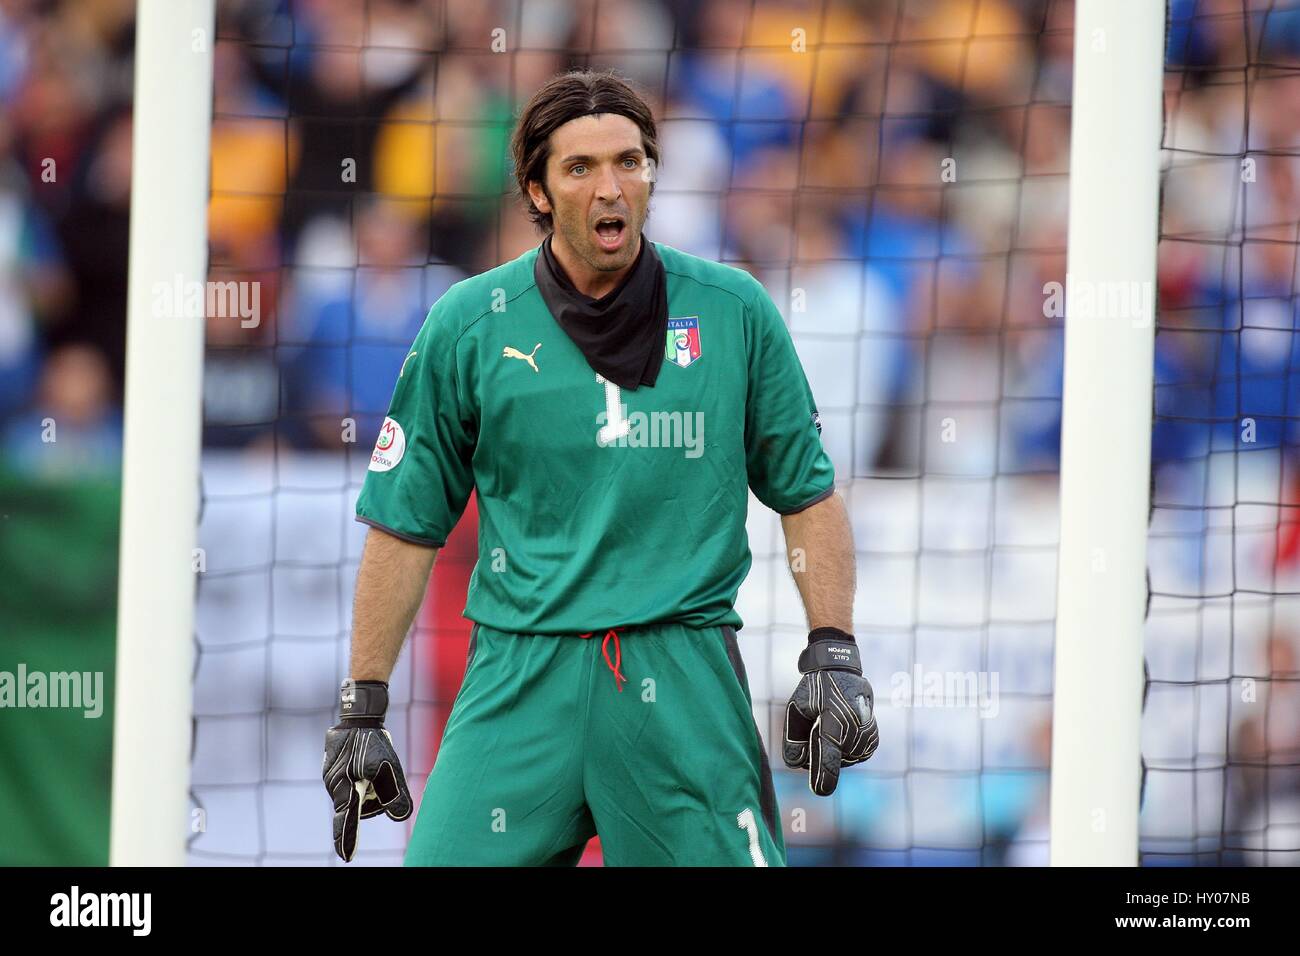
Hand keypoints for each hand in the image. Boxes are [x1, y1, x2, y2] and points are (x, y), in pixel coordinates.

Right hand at [322, 679, 411, 861]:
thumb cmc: (372, 741)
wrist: (358, 715)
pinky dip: (364, 778)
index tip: (347, 857)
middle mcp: (334, 785)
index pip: (345, 820)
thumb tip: (401, 816)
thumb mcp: (387, 766)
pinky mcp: (334, 768)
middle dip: (373, 799)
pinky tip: (368, 763)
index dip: (347, 839)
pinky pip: (352, 781)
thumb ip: (393, 793)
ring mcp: (332, 776)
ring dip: (369, 787)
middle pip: (357, 806)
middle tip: (382, 776)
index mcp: (343, 789)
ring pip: (356, 793)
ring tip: (375, 766)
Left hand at [783, 627, 879, 795]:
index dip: (823, 773)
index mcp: (834, 718)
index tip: (820, 791)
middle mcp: (855, 728)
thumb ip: (792, 738)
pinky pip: (851, 759)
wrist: (842, 672)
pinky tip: (840, 731)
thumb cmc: (814, 690)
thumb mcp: (795, 707)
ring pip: (841, 762)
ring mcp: (866, 736)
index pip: (828, 751)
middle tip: (817, 722)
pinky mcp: (872, 743)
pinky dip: (842, 751)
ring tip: (831, 723)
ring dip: (831, 751)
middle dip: (816, 750)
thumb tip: (796, 765)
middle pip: (829, 760)